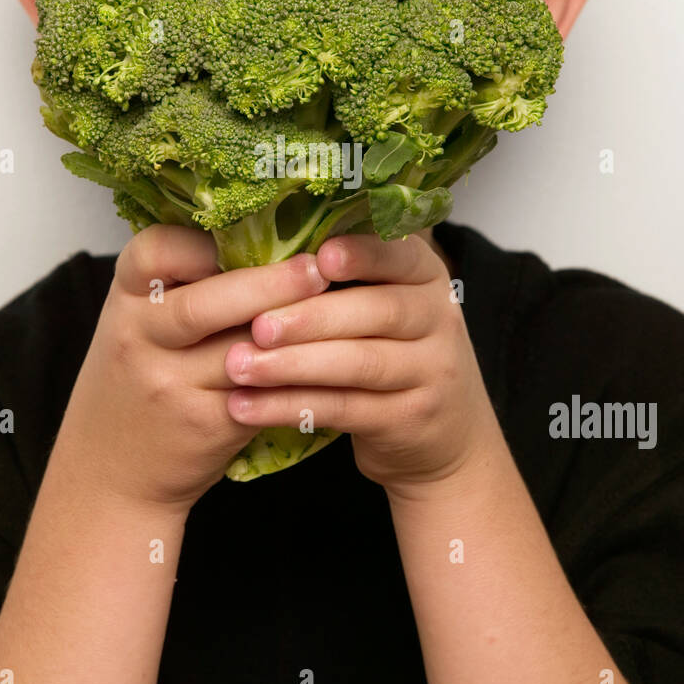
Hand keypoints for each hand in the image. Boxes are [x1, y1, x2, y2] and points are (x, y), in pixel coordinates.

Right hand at [53, 225, 329, 512]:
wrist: (109, 470)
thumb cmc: (138, 378)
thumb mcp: (142, 323)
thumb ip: (186, 285)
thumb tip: (272, 234)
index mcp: (125, 297)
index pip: (157, 251)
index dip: (207, 242)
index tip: (254, 232)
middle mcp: (138, 337)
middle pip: (207, 303)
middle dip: (271, 282)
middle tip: (320, 267)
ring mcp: (168, 384)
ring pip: (242, 350)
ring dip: (294, 330)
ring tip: (339, 309)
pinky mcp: (203, 424)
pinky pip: (261, 393)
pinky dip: (298, 375)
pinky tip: (331, 359)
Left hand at [223, 233, 501, 495]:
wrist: (443, 434)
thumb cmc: (392, 351)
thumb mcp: (387, 305)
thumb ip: (345, 279)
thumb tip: (264, 249)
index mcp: (425, 276)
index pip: (401, 256)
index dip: (363, 255)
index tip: (320, 257)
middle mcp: (437, 319)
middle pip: (378, 312)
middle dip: (312, 317)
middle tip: (258, 324)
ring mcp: (430, 372)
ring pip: (360, 364)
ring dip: (293, 365)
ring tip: (239, 366)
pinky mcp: (410, 419)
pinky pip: (345, 409)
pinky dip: (291, 407)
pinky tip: (246, 406)